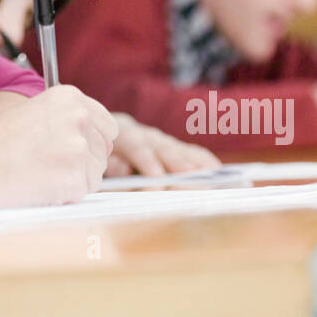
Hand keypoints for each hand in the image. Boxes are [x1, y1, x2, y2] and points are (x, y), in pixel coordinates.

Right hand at [0, 85, 117, 209]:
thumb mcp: (34, 113)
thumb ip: (66, 120)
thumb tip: (92, 139)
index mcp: (70, 97)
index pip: (107, 125)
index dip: (93, 141)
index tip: (76, 150)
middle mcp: (80, 118)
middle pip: (104, 150)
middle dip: (85, 161)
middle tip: (53, 165)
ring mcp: (79, 148)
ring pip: (97, 172)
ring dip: (76, 178)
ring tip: (42, 173)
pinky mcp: (76, 178)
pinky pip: (85, 191)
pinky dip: (68, 194)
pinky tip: (42, 185)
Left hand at [104, 112, 220, 175]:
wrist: (101, 137)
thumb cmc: (99, 157)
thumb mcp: (98, 163)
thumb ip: (113, 170)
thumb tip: (129, 177)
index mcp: (122, 134)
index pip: (136, 145)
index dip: (147, 162)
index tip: (156, 181)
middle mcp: (146, 135)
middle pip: (164, 148)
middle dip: (176, 166)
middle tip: (187, 181)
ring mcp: (162, 141)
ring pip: (181, 151)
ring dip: (194, 166)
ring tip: (210, 180)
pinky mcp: (175, 149)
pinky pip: (193, 154)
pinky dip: (205, 163)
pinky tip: (218, 173)